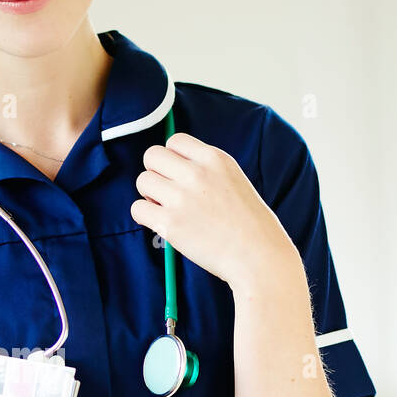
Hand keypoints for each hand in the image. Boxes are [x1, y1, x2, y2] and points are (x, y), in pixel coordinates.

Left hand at [129, 132, 296, 288]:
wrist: (258, 256)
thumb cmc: (251, 224)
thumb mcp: (234, 180)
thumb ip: (206, 170)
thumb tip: (174, 170)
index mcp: (214, 158)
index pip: (174, 141)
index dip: (172, 158)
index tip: (179, 175)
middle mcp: (196, 173)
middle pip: (152, 156)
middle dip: (155, 173)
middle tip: (168, 192)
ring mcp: (181, 198)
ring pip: (142, 181)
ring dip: (149, 195)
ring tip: (168, 210)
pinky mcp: (170, 224)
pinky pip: (137, 209)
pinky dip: (145, 216)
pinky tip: (161, 224)